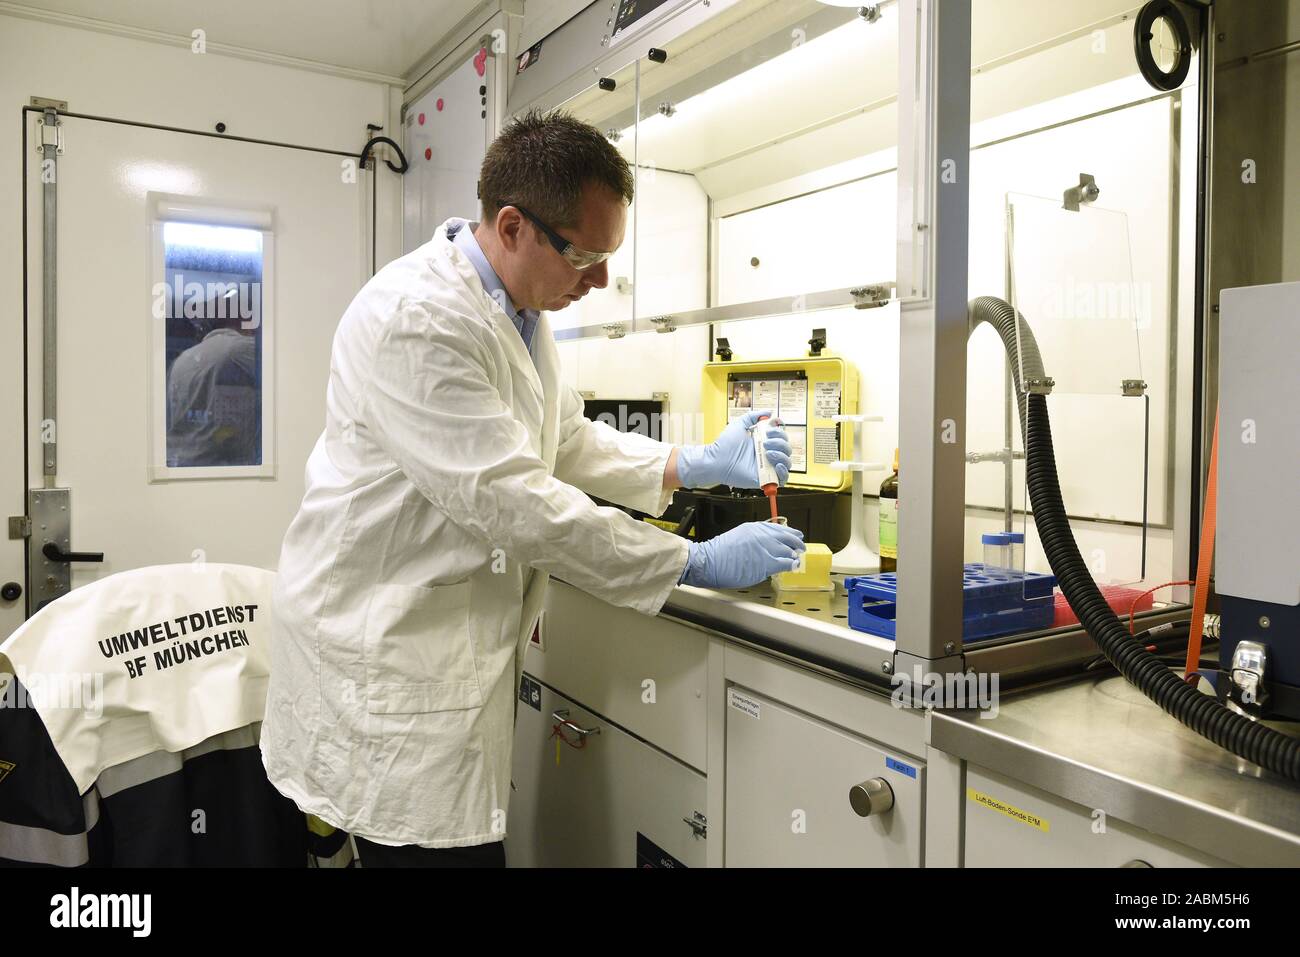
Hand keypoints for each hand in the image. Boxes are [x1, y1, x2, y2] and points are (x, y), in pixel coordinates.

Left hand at [676, 410, 791, 488]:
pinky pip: (783, 478)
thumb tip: (768, 412)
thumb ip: (753, 416)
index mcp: (763, 443)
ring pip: (787, 462)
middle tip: (765, 441)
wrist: (716, 460)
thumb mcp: (739, 424)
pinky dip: (783, 471)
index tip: (771, 429)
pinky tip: (776, 465)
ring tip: (767, 452)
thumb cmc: (724, 445)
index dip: (780, 432)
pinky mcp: (764, 479)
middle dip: (780, 442)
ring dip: (781, 455)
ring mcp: (766, 467)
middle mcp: (766, 455)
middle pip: (787, 449)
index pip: (782, 438)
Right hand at [678, 521, 804, 588]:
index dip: (789, 533)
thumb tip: (764, 545)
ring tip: (796, 558)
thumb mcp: (738, 536)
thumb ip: (753, 538)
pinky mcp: (766, 562)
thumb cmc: (718, 553)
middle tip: (801, 546)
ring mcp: (765, 548)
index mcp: (754, 527)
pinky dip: (790, 564)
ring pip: (788, 550)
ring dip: (793, 555)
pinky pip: (785, 562)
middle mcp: (761, 535)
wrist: (709, 561)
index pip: (778, 528)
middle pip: (787, 537)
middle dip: (796, 542)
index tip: (795, 535)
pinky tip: (792, 565)